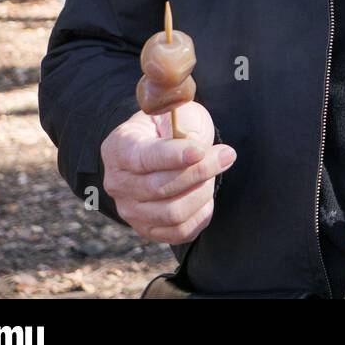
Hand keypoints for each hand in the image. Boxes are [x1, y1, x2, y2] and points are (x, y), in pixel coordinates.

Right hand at [101, 100, 235, 244]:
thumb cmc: (170, 127)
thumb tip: (194, 140)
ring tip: (213, 175)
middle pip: (160, 187)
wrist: (162, 149)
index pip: (143, 158)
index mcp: (118, 148)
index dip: (173, 156)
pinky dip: (200, 216)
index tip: (200, 150)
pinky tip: (207, 196)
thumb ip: (182, 121)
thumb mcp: (174, 112)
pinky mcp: (147, 229)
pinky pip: (179, 232)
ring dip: (202, 193)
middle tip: (226, 154)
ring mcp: (130, 210)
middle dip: (201, 170)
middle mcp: (117, 182)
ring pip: (172, 213)